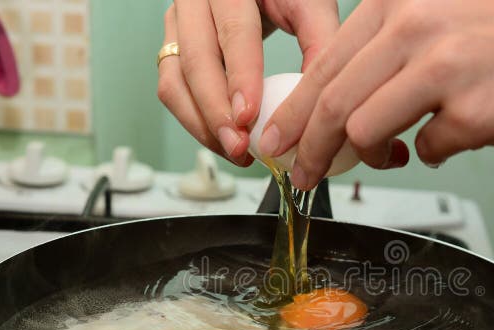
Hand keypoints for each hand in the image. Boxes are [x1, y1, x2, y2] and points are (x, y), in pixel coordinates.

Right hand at [157, 0, 340, 165]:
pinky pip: (174, 92)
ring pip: (173, 82)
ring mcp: (178, 26)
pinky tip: (225, 140)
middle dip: (215, 112)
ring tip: (235, 151)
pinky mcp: (175, 50)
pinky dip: (197, 122)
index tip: (248, 115)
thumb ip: (319, 42)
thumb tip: (319, 98)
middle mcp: (194, 2)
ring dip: (202, 124)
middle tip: (239, 146)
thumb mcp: (308, 5)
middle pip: (194, 61)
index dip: (239, 76)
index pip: (232, 30)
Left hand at [261, 0, 493, 188]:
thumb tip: (349, 101)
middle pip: (333, 103)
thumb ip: (394, 48)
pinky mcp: (475, 113)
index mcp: (402, 0)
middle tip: (298, 175)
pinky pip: (429, 150)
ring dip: (366, 159)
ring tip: (383, 161)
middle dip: (307, 149)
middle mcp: (416, 27)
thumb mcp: (449, 12)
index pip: (325, 64)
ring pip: (366, 132)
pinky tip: (455, 135)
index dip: (295, 111)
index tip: (279, 139)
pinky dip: (433, 153)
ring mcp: (445, 70)